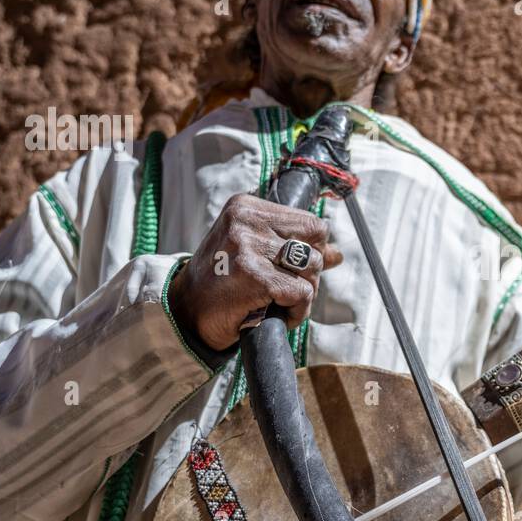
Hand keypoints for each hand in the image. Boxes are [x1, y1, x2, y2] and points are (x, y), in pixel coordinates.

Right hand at [168, 194, 342, 351]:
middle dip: (308, 273)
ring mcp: (249, 248)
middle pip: (314, 246)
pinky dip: (296, 310)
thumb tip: (336, 254)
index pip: (311, 223)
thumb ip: (296, 247)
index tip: (291, 268)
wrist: (185, 313)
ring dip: (302, 293)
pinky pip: (302, 293)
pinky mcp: (255, 277)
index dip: (311, 250)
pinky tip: (275, 313)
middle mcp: (246, 221)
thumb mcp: (255, 252)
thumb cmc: (222, 281)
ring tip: (277, 301)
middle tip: (282, 289)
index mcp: (246, 207)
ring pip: (311, 269)